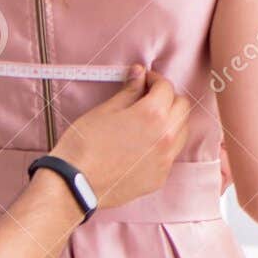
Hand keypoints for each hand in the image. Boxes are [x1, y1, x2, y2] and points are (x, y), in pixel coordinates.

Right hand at [52, 66, 190, 208]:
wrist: (75, 183)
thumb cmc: (84, 145)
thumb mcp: (104, 111)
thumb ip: (128, 91)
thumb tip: (139, 74)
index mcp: (152, 114)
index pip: (166, 87)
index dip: (154, 80)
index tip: (144, 81)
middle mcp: (165, 136)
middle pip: (182, 107)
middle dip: (168, 98)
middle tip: (148, 98)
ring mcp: (165, 159)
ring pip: (182, 131)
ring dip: (171, 121)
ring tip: (148, 123)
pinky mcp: (160, 177)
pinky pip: (170, 154)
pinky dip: (163, 144)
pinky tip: (143, 146)